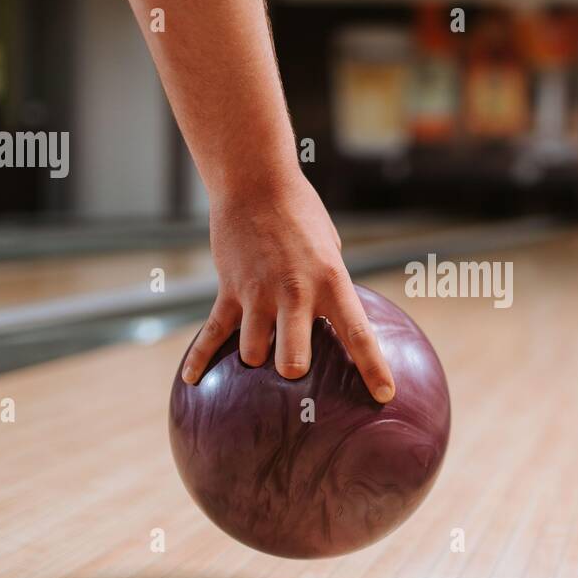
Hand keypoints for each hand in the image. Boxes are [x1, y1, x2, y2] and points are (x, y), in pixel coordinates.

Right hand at [180, 173, 395, 403]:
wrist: (256, 182)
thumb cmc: (301, 213)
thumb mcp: (330, 248)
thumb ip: (331, 286)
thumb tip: (334, 318)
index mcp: (331, 281)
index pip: (359, 333)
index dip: (372, 368)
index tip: (385, 395)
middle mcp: (295, 293)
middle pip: (294, 361)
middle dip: (294, 373)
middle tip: (296, 370)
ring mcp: (258, 294)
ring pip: (253, 354)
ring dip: (256, 358)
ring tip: (261, 350)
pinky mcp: (230, 289)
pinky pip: (213, 333)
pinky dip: (201, 359)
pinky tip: (193, 381)